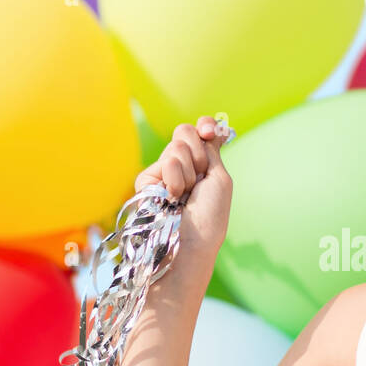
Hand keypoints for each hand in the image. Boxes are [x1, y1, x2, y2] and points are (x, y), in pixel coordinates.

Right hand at [133, 115, 234, 256]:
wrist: (190, 240)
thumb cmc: (210, 215)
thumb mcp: (219, 177)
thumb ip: (212, 149)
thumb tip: (211, 126)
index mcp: (201, 163)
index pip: (199, 130)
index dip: (205, 125)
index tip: (210, 132)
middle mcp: (181, 165)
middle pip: (186, 132)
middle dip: (199, 155)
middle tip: (199, 180)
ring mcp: (162, 171)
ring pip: (176, 147)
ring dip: (189, 173)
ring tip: (186, 195)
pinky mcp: (146, 179)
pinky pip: (167, 162)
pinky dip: (176, 180)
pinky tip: (173, 198)